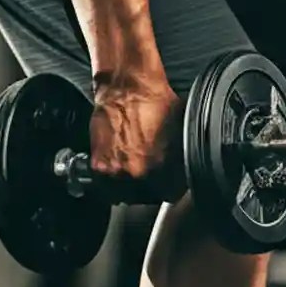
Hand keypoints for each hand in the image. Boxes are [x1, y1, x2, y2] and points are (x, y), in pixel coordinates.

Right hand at [90, 77, 184, 201]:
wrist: (127, 89)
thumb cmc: (156, 105)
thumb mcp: (181, 133)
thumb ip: (182, 159)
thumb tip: (186, 171)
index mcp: (165, 169)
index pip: (170, 195)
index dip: (170, 187)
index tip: (167, 182)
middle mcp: (141, 175)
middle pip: (147, 198)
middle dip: (150, 187)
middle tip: (148, 173)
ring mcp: (118, 173)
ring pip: (125, 195)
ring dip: (129, 187)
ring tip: (132, 172)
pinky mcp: (99, 167)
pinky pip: (105, 187)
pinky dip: (109, 182)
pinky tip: (117, 171)